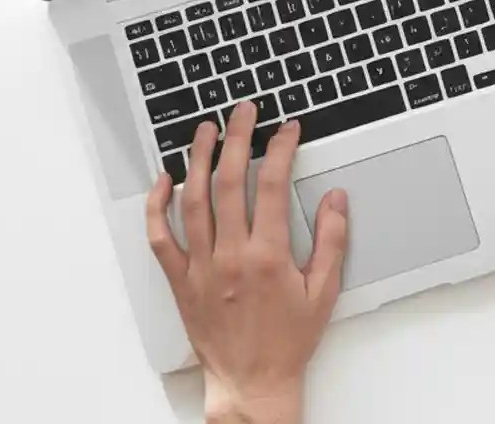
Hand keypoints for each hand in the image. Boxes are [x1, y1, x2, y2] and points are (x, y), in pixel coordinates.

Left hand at [145, 101, 348, 423]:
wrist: (252, 382)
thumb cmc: (288, 341)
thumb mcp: (324, 292)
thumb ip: (333, 241)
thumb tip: (336, 199)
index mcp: (268, 257)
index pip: (272, 186)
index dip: (280, 149)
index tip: (287, 130)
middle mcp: (230, 257)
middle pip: (230, 182)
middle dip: (238, 138)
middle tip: (244, 111)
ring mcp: (201, 267)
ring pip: (193, 201)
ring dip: (199, 159)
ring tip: (206, 131)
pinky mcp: (180, 281)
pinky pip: (160, 237)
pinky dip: (158, 206)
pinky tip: (165, 181)